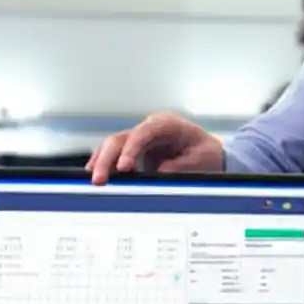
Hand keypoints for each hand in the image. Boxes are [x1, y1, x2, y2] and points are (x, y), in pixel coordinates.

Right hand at [86, 112, 224, 184]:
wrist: (210, 153)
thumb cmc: (207, 153)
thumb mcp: (201, 160)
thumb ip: (180, 165)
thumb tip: (159, 171)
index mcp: (168, 124)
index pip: (144, 133)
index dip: (131, 149)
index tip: (123, 168)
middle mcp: (150, 128)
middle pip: (122, 138)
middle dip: (108, 158)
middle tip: (100, 179)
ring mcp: (141, 137)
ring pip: (114, 145)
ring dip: (102, 162)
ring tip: (93, 179)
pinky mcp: (135, 150)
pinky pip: (116, 154)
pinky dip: (106, 164)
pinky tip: (96, 174)